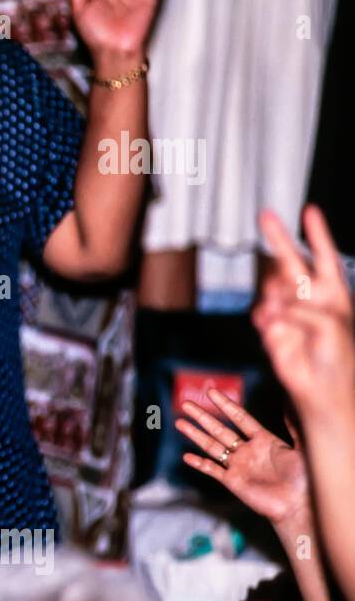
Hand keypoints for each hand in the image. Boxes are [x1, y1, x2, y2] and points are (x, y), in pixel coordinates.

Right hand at [177, 388, 309, 529]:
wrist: (297, 506)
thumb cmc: (304, 479)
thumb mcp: (302, 448)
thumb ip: (294, 426)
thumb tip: (291, 402)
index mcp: (264, 441)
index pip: (240, 418)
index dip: (226, 405)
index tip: (211, 393)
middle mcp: (248, 451)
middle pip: (220, 430)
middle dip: (203, 416)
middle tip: (187, 403)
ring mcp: (238, 466)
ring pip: (212, 446)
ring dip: (195, 434)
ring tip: (179, 422)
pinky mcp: (232, 481)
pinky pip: (212, 470)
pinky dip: (199, 463)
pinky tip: (186, 456)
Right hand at [254, 206, 354, 412]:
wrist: (322, 389)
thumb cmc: (339, 357)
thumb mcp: (332, 324)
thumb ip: (304, 307)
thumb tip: (276, 306)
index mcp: (332, 293)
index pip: (324, 257)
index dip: (317, 234)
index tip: (310, 211)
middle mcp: (309, 298)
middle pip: (290, 261)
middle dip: (278, 238)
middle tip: (266, 215)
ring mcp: (288, 311)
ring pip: (272, 287)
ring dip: (277, 296)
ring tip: (287, 315)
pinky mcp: (270, 328)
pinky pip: (262, 313)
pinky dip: (268, 318)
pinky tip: (276, 326)